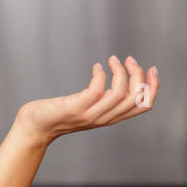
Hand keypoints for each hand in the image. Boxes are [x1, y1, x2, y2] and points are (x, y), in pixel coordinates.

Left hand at [16, 55, 158, 147]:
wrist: (33, 127)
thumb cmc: (57, 114)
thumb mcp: (88, 108)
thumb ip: (103, 100)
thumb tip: (119, 79)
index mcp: (110, 118)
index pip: (143, 105)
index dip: (153, 87)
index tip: (152, 69)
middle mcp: (104, 118)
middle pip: (136, 98)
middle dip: (139, 75)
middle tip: (129, 60)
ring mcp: (90, 114)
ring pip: (120, 93)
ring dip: (121, 72)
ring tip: (113, 60)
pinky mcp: (76, 108)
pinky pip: (97, 90)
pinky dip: (101, 75)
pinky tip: (96, 67)